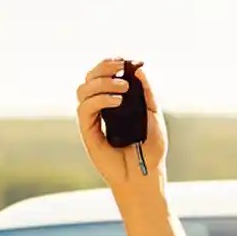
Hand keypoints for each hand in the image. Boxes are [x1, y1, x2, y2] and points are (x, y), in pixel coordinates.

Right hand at [76, 58, 167, 190]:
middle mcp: (100, 110)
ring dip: (101, 82)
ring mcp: (92, 121)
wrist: (146, 176)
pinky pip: (85, 109)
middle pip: (89, 79)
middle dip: (102, 68)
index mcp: (113, 104)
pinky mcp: (88, 133)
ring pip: (83, 91)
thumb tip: (140, 69)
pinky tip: (117, 101)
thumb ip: (146, 93)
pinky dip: (100, 100)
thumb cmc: (151, 149)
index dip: (108, 65)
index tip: (123, 59)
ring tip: (123, 87)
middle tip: (120, 67)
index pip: (103, 77)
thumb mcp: (153, 115)